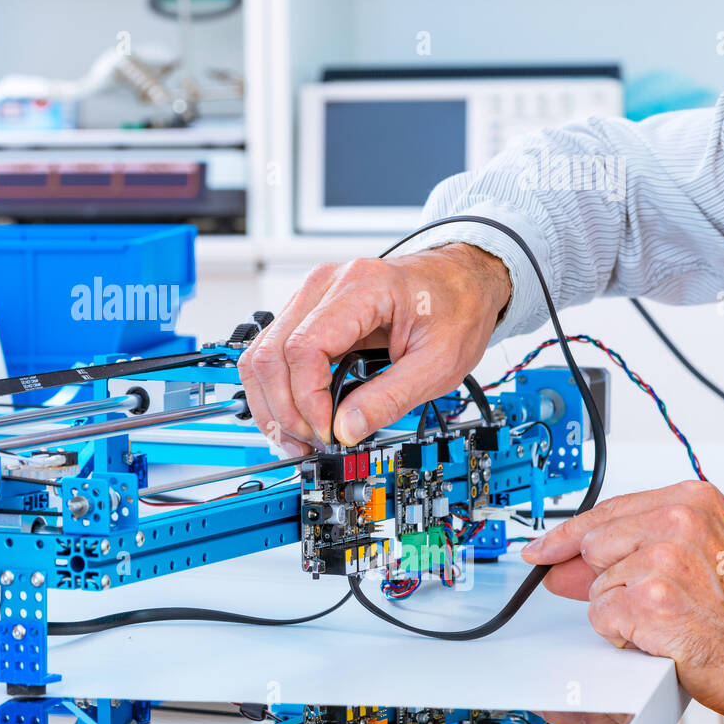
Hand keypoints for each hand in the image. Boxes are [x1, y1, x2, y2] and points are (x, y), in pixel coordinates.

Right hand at [237, 245, 511, 456]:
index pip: (304, 348)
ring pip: (260, 355)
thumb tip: (345, 431)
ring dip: (272, 404)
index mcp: (361, 287)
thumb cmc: (456, 309)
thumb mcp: (438, 363)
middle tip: (312, 442)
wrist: (462, 281)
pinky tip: (295, 417)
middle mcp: (325, 285)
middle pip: (270, 353)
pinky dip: (277, 390)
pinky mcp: (308, 313)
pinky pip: (273, 353)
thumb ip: (389, 398)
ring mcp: (311, 297)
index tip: (328, 431)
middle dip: (284, 409)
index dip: (308, 399)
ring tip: (299, 438)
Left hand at [522, 481, 723, 723]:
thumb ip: (628, 548)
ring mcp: (665, 559)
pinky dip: (624, 634)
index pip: (605, 511)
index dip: (567, 535)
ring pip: (596, 583)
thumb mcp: (694, 560)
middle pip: (593, 545)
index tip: (541, 548)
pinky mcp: (651, 600)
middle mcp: (679, 521)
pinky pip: (601, 615)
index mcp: (692, 500)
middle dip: (608, 579)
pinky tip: (662, 635)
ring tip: (670, 617)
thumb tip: (559, 560)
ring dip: (622, 609)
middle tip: (654, 600)